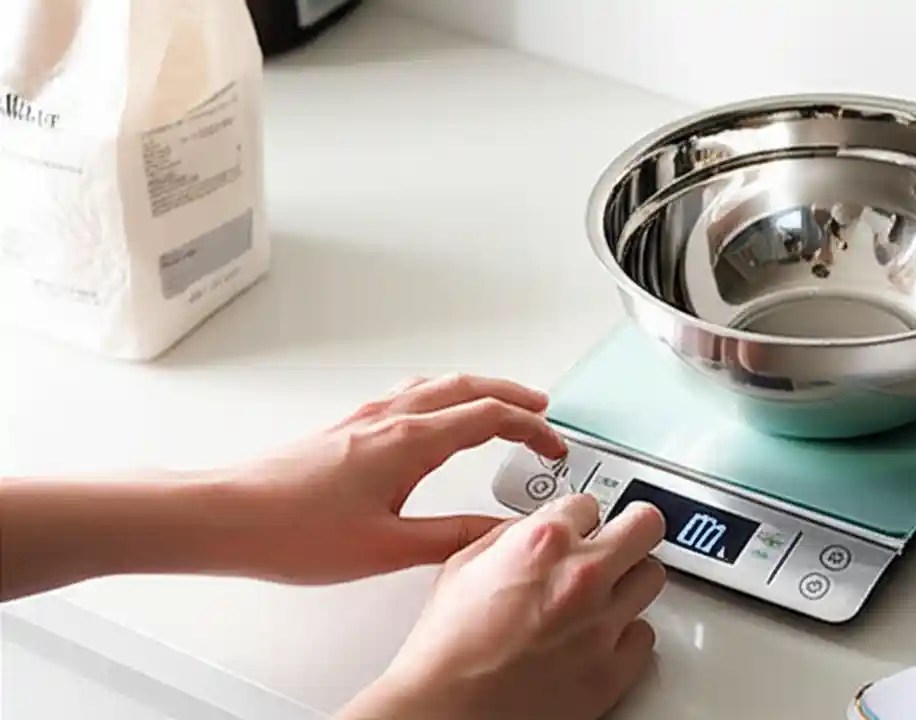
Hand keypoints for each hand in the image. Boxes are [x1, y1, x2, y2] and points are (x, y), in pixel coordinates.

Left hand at [223, 374, 566, 583]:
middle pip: (468, 388)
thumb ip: (452, 538)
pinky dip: (443, 396)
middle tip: (543, 410)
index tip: (553, 447)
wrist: (224, 517)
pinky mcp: (346, 428)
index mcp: (409, 442)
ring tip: (499, 404)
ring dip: (478, 391)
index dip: (532, 429)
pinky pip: (410, 395)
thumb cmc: (291, 531)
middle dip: (513, 396)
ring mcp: (365, 419)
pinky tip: (434, 418)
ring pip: (438, 386)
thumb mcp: (387, 548)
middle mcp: (390, 419)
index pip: (490, 418)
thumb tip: (499, 532)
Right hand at [340, 494, 666, 719]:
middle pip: (646, 526)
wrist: (445, 710)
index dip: (579, 518)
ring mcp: (603, 624)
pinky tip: (599, 636)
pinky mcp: (614, 670)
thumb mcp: (463, 565)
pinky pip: (643, 636)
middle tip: (621, 540)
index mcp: (544, 543)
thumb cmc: (447, 648)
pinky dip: (625, 635)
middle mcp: (582, 577)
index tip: (578, 528)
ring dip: (628, 582)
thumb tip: (534, 529)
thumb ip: (510, 536)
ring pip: (651, 579)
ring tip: (603, 593)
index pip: (590, 503)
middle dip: (630, 530)